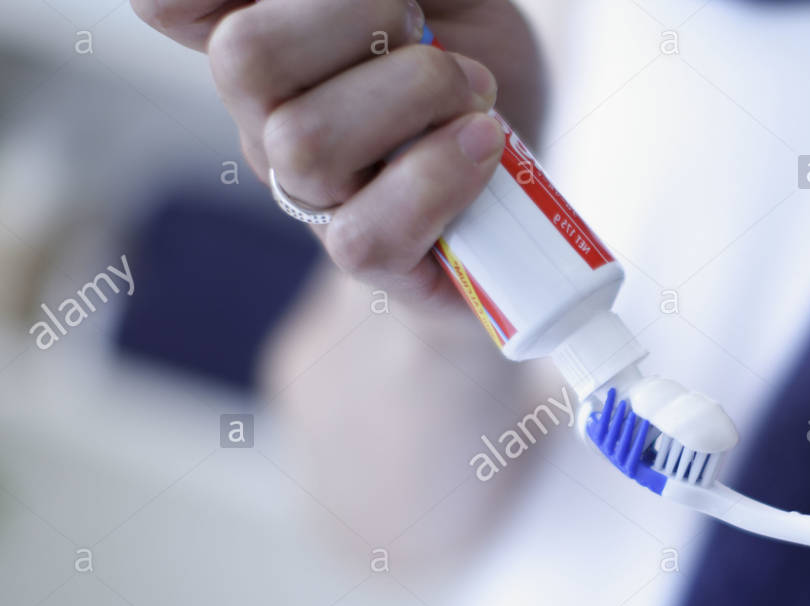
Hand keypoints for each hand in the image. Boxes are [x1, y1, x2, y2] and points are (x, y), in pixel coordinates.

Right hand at [131, 0, 544, 307]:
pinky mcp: (365, 257)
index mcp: (272, 38)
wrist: (521, 197)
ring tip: (475, 90)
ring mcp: (310, 194)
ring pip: (304, 144)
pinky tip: (482, 140)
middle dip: (355, 13)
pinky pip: (365, 229)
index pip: (169, 6)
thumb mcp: (448, 2)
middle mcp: (268, 117)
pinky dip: (440, 172)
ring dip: (417, 93)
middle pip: (242, 58)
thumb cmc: (475, 81)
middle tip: (422, 28)